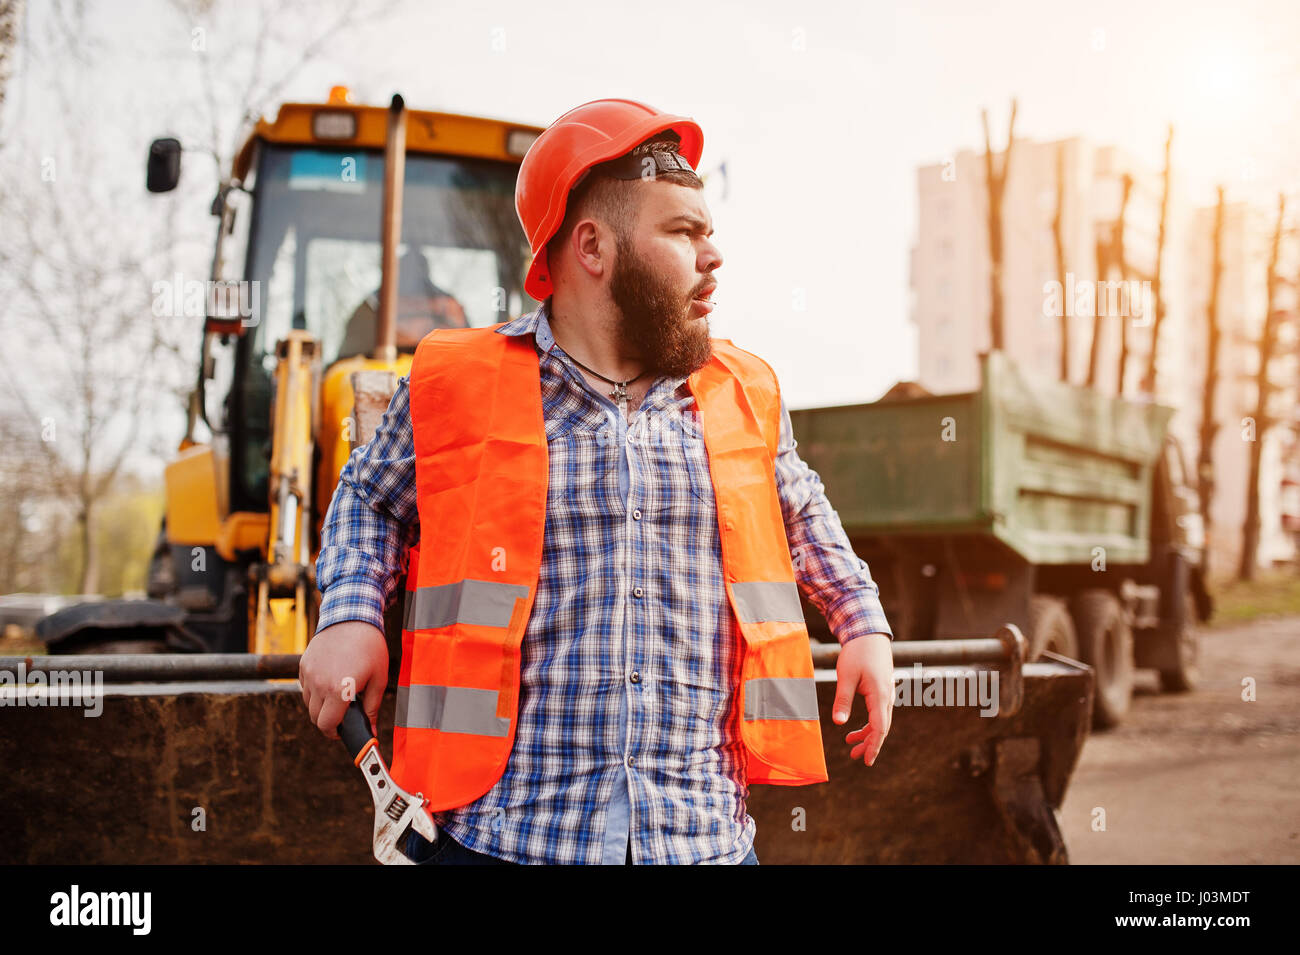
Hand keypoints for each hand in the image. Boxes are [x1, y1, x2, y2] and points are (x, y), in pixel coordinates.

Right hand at [299, 620, 388, 739]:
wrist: (352, 616)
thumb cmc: (370, 647)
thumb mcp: (379, 678)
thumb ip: (373, 707)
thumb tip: (371, 730)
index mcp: (339, 690)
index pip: (327, 725)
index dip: (334, 733)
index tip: (342, 733)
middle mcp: (319, 684)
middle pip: (315, 717)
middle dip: (328, 721)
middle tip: (343, 715)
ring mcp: (309, 673)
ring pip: (308, 703)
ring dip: (321, 706)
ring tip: (338, 695)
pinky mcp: (303, 664)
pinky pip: (304, 687)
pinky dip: (314, 691)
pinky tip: (330, 681)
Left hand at [831, 632, 893, 765]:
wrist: (869, 634)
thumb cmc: (857, 653)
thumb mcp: (846, 676)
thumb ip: (842, 700)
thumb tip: (839, 723)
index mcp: (880, 695)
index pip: (880, 728)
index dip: (873, 746)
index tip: (867, 761)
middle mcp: (887, 696)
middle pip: (881, 727)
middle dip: (869, 743)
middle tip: (854, 756)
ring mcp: (886, 693)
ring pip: (880, 720)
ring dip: (867, 734)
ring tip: (851, 744)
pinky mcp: (881, 689)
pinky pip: (878, 711)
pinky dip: (868, 722)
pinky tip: (855, 728)